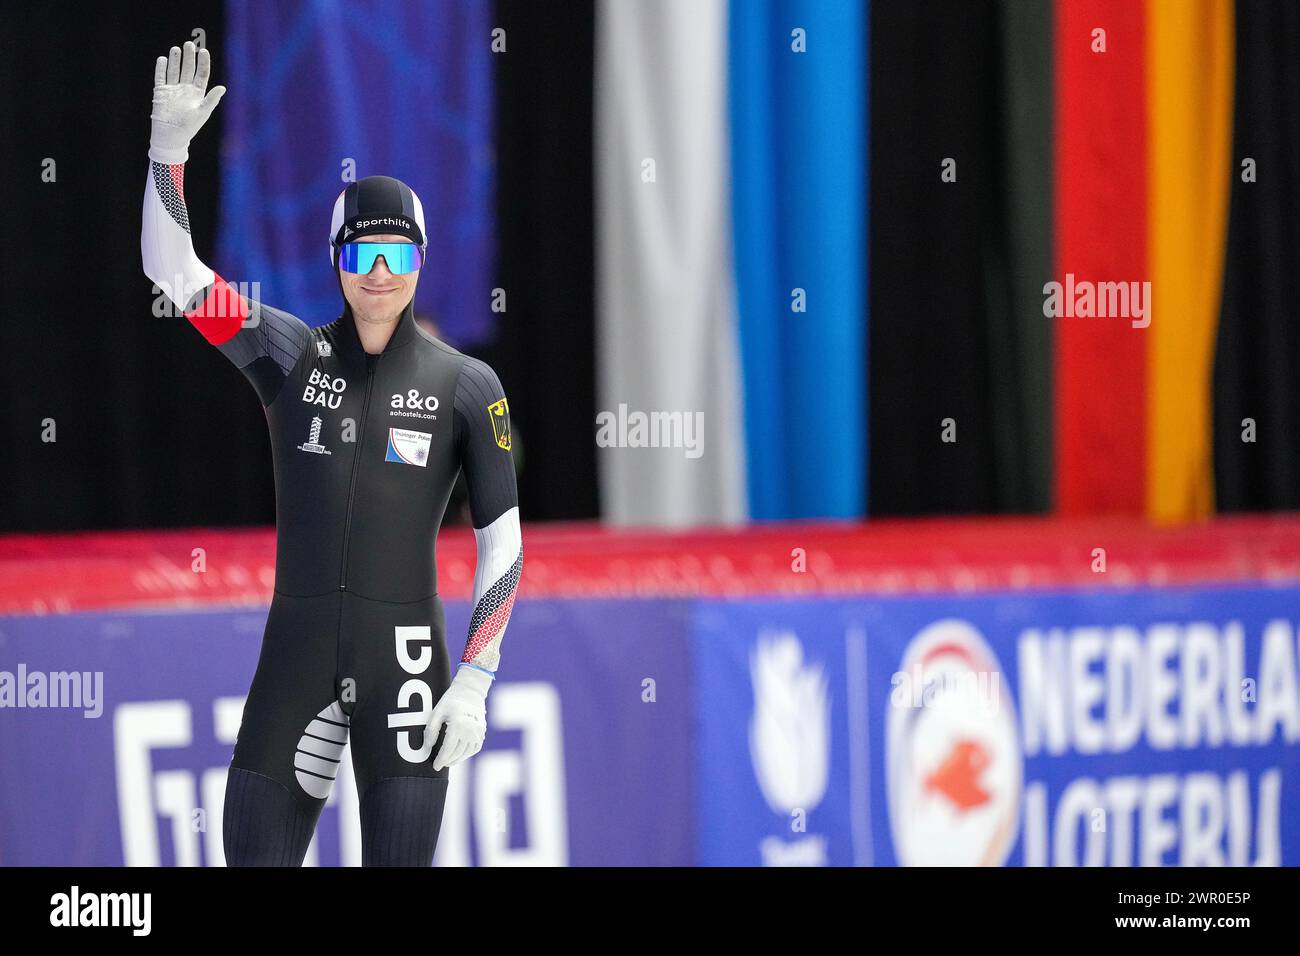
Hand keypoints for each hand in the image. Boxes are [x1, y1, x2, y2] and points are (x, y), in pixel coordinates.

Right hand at [149, 40, 225, 163]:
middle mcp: (185, 89)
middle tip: (189, 44)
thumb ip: (211, 100)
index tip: (204, 51)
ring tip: (176, 48)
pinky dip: (161, 68)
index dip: (203, 63)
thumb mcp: (202, 113)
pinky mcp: (160, 92)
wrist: (171, 137)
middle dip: (189, 57)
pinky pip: (161, 77)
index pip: (202, 74)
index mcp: (197, 93)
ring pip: (174, 70)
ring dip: (175, 60)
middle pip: (188, 69)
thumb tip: (223, 87)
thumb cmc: (189, 127)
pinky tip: (163, 59)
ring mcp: (172, 89)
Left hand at [428, 665, 492, 770]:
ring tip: (448, 762)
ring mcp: (477, 732)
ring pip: (466, 753)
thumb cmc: (450, 701)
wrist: (470, 692)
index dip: (441, 760)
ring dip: (456, 760)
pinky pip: (474, 749)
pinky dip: (466, 755)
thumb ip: (431, 729)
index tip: (435, 766)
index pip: (448, 749)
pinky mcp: (482, 733)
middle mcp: (469, 730)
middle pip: (457, 753)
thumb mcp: (437, 712)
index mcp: (457, 725)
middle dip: (447, 761)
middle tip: (440, 764)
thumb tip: (428, 746)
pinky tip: (459, 755)